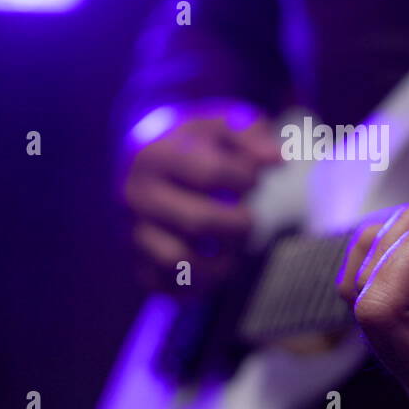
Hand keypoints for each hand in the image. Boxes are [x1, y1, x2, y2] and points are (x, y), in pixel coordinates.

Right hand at [123, 100, 279, 292]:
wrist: (143, 156)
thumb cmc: (193, 140)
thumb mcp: (219, 123)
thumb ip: (250, 134)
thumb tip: (276, 160)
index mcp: (156, 154)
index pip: (210, 173)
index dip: (246, 179)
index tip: (254, 179)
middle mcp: (136, 194)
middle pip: (198, 222)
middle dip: (239, 225)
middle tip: (249, 220)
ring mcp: (131, 230)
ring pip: (178, 261)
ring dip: (219, 262)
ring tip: (234, 248)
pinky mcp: (134, 260)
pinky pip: (163, 286)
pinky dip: (195, 285)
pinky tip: (215, 266)